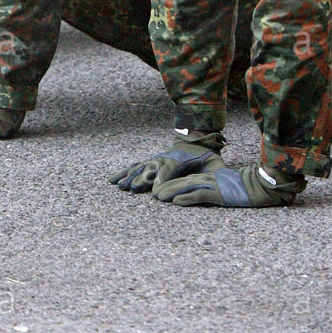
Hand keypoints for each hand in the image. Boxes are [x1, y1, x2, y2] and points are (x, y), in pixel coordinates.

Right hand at [108, 134, 224, 192]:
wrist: (197, 141)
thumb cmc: (208, 157)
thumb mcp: (217, 165)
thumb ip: (215, 173)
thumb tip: (218, 181)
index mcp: (180, 159)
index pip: (168, 169)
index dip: (161, 180)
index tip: (155, 192)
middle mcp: (164, 159)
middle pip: (149, 169)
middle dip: (140, 179)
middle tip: (132, 189)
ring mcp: (154, 159)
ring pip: (139, 168)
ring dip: (129, 177)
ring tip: (119, 186)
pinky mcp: (149, 162)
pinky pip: (134, 167)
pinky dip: (123, 173)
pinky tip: (113, 180)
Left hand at [154, 164, 305, 206]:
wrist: (263, 184)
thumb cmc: (249, 186)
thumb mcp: (229, 185)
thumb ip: (217, 187)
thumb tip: (208, 192)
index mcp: (211, 177)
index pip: (187, 179)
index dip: (173, 183)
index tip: (160, 187)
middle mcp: (209, 179)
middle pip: (183, 181)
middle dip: (166, 187)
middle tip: (152, 194)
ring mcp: (213, 185)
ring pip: (186, 187)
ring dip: (170, 192)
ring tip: (157, 197)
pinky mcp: (218, 193)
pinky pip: (199, 195)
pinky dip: (186, 198)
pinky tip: (175, 202)